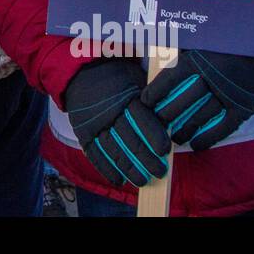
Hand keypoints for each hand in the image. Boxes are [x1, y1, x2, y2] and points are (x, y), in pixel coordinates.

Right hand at [63, 59, 169, 187]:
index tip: (165, 151)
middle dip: (146, 159)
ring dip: (129, 168)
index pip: (142, 119)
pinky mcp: (82, 131)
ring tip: (143, 181)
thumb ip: (151, 99)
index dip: (154, 136)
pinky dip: (106, 168)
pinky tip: (118, 179)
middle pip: (129, 139)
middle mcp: (109, 111)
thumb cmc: (117, 77)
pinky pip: (94, 153)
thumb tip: (171, 122)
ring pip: (113, 149)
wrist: (81, 72)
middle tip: (160, 172)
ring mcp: (94, 122)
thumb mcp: (136, 78)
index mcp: (125, 96)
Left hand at [140, 49, 253, 150]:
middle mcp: (212, 76)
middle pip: (183, 100)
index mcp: (199, 59)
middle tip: (157, 123)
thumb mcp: (202, 41)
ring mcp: (229, 94)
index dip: (155, 91)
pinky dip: (208, 138)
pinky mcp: (244, 107)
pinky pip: (224, 127)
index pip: (170, 77)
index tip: (145, 102)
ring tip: (174, 137)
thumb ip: (181, 49)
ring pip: (201, 116)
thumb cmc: (227, 45)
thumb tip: (154, 55)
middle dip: (167, 114)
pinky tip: (196, 145)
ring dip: (185, 129)